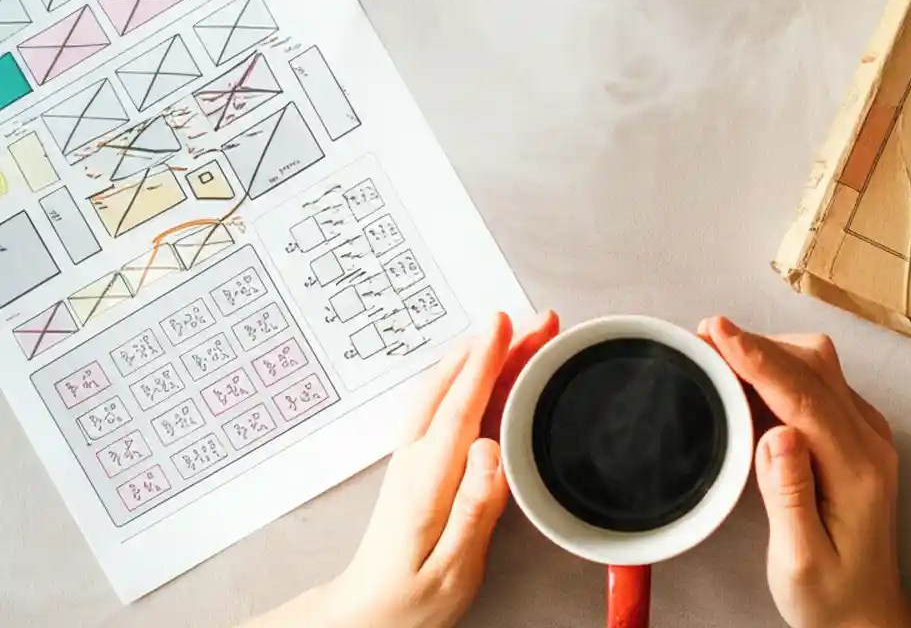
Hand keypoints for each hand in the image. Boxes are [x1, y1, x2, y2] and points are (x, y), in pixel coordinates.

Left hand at [242, 311, 559, 627]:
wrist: (366, 614)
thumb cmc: (410, 599)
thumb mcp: (451, 568)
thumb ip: (474, 509)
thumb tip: (491, 453)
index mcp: (429, 480)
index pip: (461, 406)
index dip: (485, 361)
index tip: (504, 325)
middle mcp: (416, 459)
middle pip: (456, 386)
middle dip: (495, 347)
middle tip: (535, 322)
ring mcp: (413, 457)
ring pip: (446, 390)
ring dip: (481, 357)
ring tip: (518, 336)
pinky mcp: (417, 463)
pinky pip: (443, 404)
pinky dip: (468, 378)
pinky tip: (484, 372)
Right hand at [702, 317, 910, 627]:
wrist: (867, 614)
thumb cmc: (830, 596)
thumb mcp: (800, 560)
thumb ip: (788, 495)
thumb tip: (777, 432)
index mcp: (857, 471)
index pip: (804, 396)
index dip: (758, 358)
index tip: (719, 331)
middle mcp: (869, 442)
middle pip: (815, 365)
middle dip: (758, 344)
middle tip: (704, 336)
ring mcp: (865, 435)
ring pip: (818, 366)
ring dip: (769, 352)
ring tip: (718, 352)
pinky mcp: (852, 436)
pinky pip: (817, 383)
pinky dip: (779, 370)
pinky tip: (746, 379)